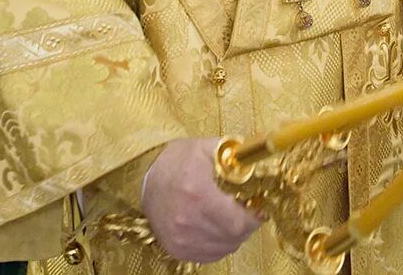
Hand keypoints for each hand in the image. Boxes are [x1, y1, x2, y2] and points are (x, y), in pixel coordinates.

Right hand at [142, 138, 262, 262]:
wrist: (144, 177)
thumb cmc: (176, 161)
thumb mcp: (206, 147)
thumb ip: (235, 154)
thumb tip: (258, 157)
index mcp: (198, 194)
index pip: (238, 222)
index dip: (254, 217)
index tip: (258, 207)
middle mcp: (187, 221)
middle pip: (233, 237)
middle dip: (246, 224)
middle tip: (247, 211)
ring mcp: (180, 239)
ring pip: (224, 248)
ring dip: (234, 235)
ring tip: (231, 217)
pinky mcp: (176, 249)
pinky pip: (209, 255)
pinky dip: (219, 244)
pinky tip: (216, 228)